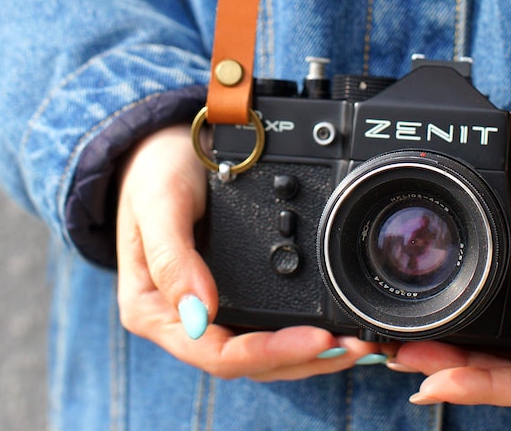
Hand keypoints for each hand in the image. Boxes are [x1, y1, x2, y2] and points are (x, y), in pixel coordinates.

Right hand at [115, 125, 387, 379]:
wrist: (167, 149)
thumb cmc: (155, 174)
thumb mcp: (159, 202)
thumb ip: (172, 257)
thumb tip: (197, 315)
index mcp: (154, 310)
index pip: (216, 353)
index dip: (270, 353)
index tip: (317, 339)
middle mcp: (184, 321)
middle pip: (248, 362)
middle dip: (304, 359)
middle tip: (355, 346)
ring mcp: (211, 312)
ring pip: (263, 354)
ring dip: (311, 355)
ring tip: (357, 343)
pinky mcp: (234, 299)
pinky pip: (270, 327)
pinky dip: (304, 334)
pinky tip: (337, 329)